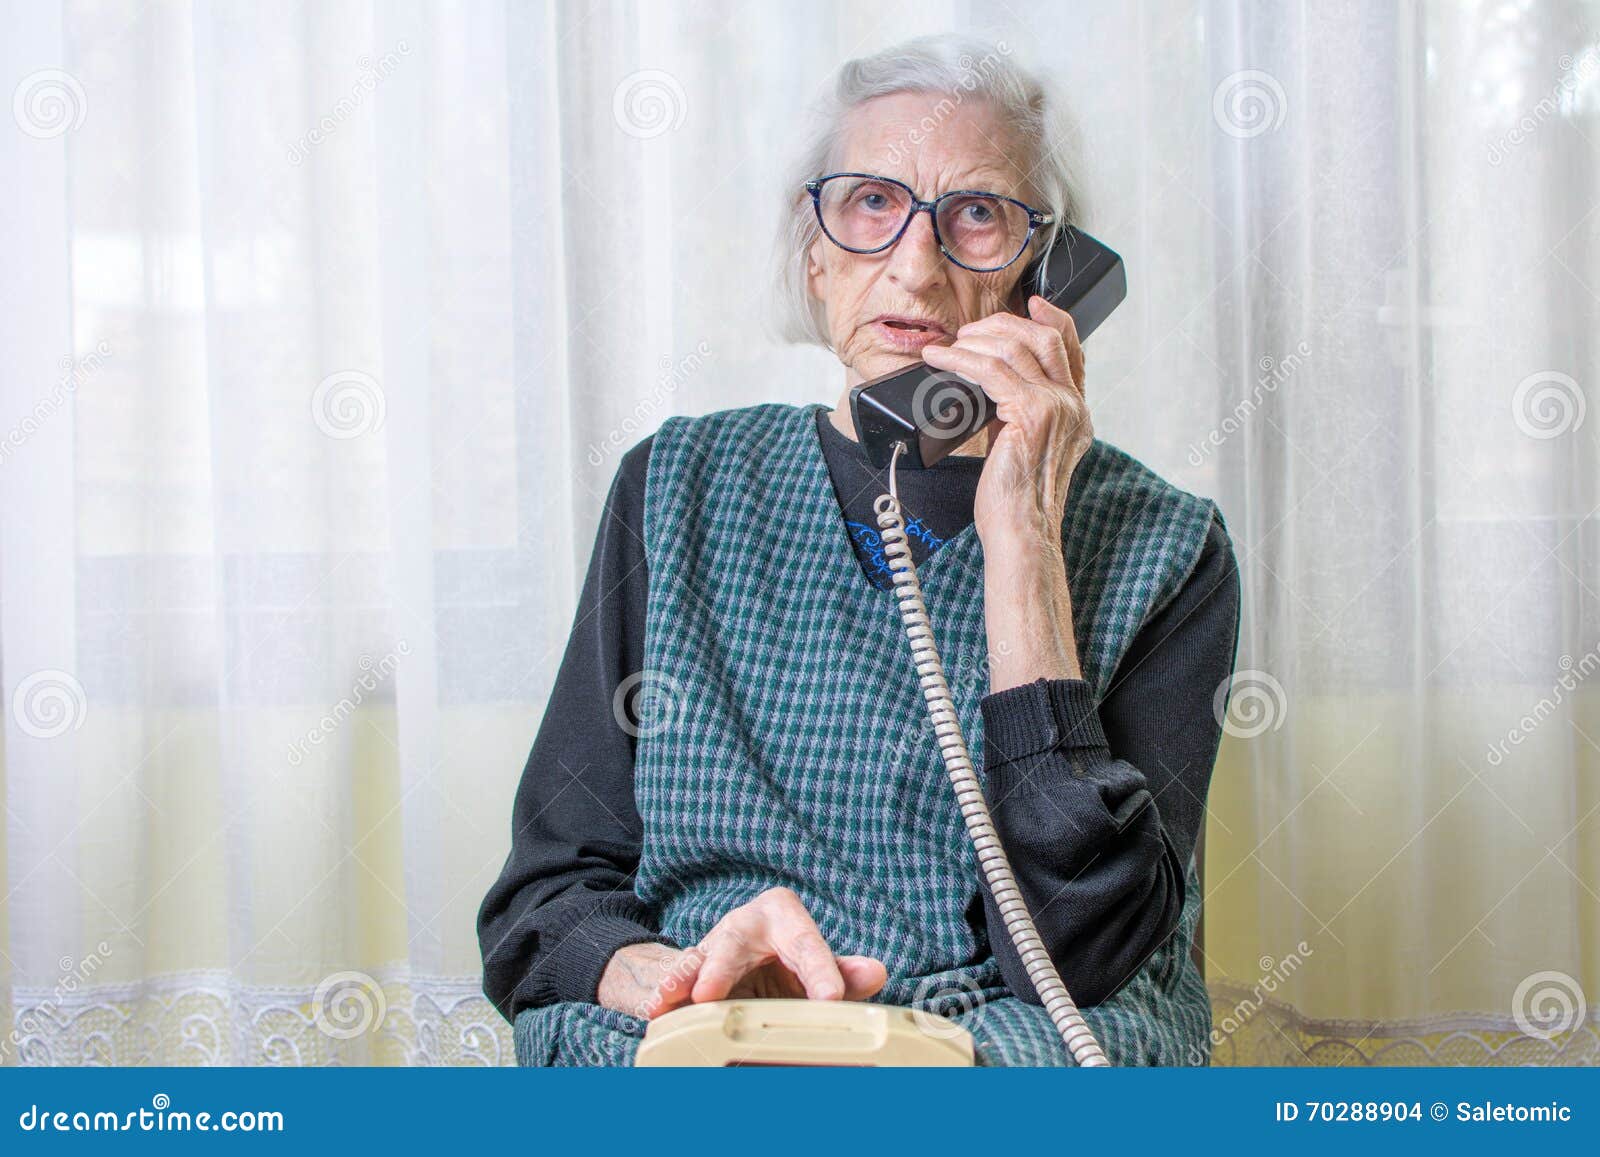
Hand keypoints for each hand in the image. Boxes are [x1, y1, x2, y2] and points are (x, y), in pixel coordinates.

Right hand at [600, 887, 887, 1018]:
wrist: (737, 965)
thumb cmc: (785, 962)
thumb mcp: (814, 965)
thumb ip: (841, 971)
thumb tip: (876, 972)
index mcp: (782, 915)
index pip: (804, 942)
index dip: (819, 971)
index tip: (832, 998)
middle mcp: (741, 926)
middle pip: (733, 942)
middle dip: (726, 967)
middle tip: (719, 991)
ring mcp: (709, 948)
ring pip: (698, 959)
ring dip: (688, 978)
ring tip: (683, 996)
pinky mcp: (686, 972)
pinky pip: (673, 980)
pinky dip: (665, 994)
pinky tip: (657, 1008)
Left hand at [920, 295, 1091, 545]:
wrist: (1022, 531)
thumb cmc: (1015, 501)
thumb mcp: (1024, 448)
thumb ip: (1019, 414)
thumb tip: (987, 386)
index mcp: (1075, 412)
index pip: (1071, 348)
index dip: (1052, 318)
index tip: (1031, 303)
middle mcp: (1072, 406)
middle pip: (1044, 336)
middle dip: (1003, 324)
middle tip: (970, 331)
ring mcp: (1055, 407)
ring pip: (1016, 347)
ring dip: (976, 339)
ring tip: (950, 347)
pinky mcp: (1030, 414)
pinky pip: (990, 369)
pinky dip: (959, 359)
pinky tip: (939, 359)